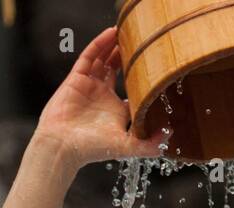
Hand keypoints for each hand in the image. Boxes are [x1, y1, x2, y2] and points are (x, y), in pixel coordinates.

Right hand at [34, 26, 170, 169]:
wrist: (63, 146)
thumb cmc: (92, 149)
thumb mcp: (127, 147)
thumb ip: (150, 145)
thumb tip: (170, 135)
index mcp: (116, 110)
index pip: (132, 89)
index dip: (142, 78)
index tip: (157, 67)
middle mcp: (103, 95)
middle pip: (117, 69)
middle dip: (128, 56)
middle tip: (141, 42)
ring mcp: (89, 85)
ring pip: (103, 59)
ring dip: (114, 46)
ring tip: (127, 31)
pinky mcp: (76, 78)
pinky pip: (89, 56)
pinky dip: (99, 44)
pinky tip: (110, 33)